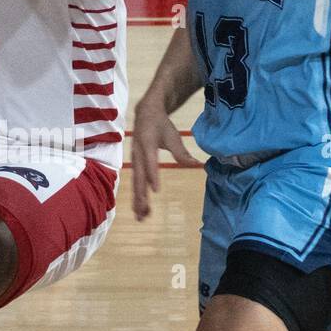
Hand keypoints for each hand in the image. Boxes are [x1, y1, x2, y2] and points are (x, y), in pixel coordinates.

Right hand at [131, 100, 200, 219]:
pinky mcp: (135, 164)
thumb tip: (196, 165)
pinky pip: (136, 182)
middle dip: (141, 195)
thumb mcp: (173, 135)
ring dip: (138, 200)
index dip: (152, 176)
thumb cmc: (161, 125)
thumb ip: (182, 152)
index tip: (156, 191)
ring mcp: (134, 160)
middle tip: (144, 211)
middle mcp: (137, 153)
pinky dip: (138, 196)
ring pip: (136, 183)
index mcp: (147, 143)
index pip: (150, 162)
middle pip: (139, 177)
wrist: (145, 113)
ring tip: (141, 217)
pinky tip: (142, 209)